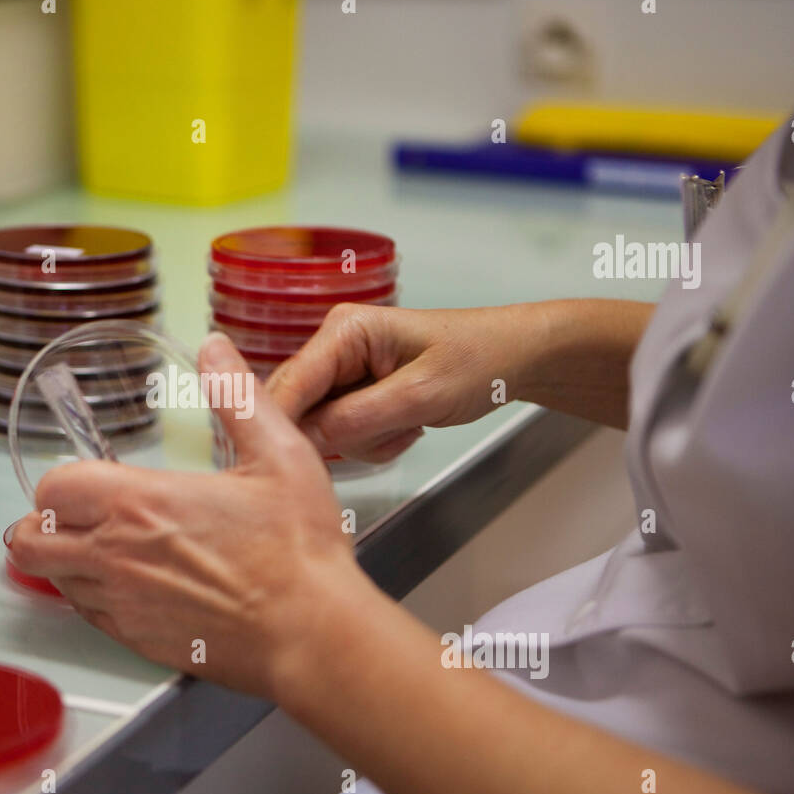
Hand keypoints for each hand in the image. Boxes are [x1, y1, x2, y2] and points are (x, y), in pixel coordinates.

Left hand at [7, 332, 385, 698]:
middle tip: (76, 518)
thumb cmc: (297, 550)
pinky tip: (134, 585)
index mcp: (139, 504)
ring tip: (106, 550)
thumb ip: (238, 395)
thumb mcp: (279, 453)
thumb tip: (216, 350)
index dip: (63, 483)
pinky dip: (94, 598)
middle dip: (43, 527)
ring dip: (66, 564)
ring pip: (53, 583)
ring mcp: (123, 604)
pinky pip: (88, 616)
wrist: (310, 630)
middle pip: (30, 544)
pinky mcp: (137, 641)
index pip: (52, 490)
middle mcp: (117, 556)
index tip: (89, 480)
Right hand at [265, 302, 547, 461]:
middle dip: (339, 434)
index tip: (282, 463)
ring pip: (322, 428)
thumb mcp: (420, 394)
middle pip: (299, 409)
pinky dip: (374, 441)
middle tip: (391, 431)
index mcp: (343, 330)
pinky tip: (406, 427)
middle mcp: (333, 347)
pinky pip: (343, 433)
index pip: (290, 382)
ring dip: (365, 440)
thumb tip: (306, 438)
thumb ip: (358, 417)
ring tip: (409, 424)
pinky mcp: (354, 393)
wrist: (512, 358)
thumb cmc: (476, 360)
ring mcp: (342, 372)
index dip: (281, 425)